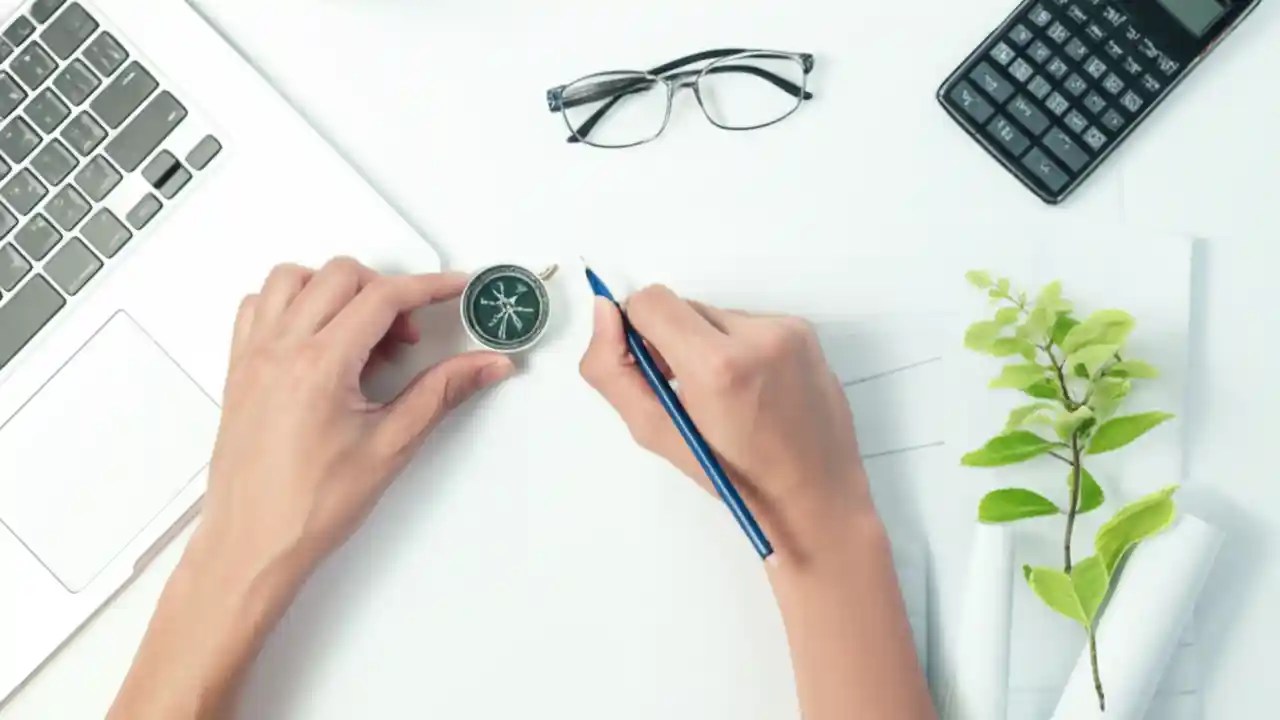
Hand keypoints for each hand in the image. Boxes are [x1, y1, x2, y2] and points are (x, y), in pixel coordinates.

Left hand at [198, 258, 513, 587]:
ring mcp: (253, 356)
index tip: (454, 288)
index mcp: (318, 366)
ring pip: (293, 279)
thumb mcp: (390, 446)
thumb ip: (442, 393)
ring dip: (336, 289)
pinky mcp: (239, 370)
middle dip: (386, 292)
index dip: (428, 286)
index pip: (383, 298)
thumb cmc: (307, 509)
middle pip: (341, 276)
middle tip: (410, 336)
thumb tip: (483, 366)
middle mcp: (279, 350)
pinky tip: (318, 337)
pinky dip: (292, 303)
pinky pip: (259, 306)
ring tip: (363, 332)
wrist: (252, 546)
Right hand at [580, 285, 872, 563]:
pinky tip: (752, 391)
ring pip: (715, 315)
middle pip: (682, 307)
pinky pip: (749, 323)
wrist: (817, 496)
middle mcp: (758, 336)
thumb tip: (604, 312)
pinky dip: (739, 348)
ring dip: (707, 345)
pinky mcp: (804, 331)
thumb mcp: (657, 434)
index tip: (650, 368)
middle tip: (687, 393)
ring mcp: (787, 330)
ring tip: (725, 398)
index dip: (637, 332)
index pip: (650, 302)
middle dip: (673, 342)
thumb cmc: (737, 478)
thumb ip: (614, 372)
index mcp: (717, 366)